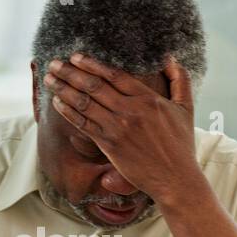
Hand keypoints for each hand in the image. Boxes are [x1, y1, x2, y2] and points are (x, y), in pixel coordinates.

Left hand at [43, 53, 201, 205]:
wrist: (175, 179)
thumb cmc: (181, 144)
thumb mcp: (186, 108)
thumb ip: (180, 80)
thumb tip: (170, 58)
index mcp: (147, 98)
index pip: (113, 75)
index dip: (92, 64)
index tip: (76, 56)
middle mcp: (129, 111)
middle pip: (94, 86)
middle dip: (70, 72)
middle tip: (55, 63)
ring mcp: (117, 128)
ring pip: (85, 103)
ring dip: (64, 89)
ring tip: (50, 78)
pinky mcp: (109, 146)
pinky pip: (84, 125)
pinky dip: (69, 112)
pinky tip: (57, 102)